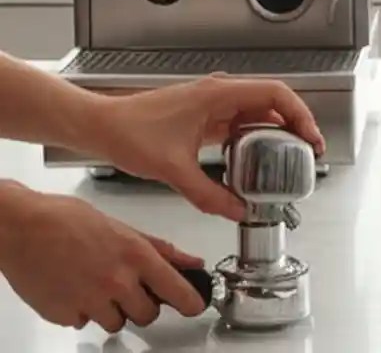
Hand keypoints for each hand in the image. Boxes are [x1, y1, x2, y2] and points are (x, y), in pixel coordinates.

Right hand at [0, 182, 206, 331]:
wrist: (20, 227)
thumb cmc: (67, 220)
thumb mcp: (122, 228)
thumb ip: (160, 249)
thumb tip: (191, 262)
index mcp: (135, 256)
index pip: (176, 290)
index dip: (191, 302)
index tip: (196, 305)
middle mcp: (116, 282)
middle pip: (148, 315)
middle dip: (143, 305)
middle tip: (131, 290)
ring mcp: (90, 301)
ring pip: (116, 323)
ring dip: (112, 311)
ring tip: (96, 286)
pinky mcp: (65, 314)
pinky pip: (84, 322)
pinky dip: (83, 311)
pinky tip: (74, 289)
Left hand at [81, 75, 324, 220]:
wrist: (99, 126)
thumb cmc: (127, 131)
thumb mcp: (173, 170)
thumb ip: (208, 194)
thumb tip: (236, 210)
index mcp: (218, 95)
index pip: (276, 94)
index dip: (301, 115)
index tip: (310, 138)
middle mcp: (219, 94)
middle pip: (273, 102)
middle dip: (296, 125)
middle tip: (308, 150)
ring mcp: (212, 103)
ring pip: (259, 112)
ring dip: (278, 130)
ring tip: (290, 154)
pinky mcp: (204, 115)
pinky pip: (241, 122)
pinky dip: (256, 136)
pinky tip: (257, 157)